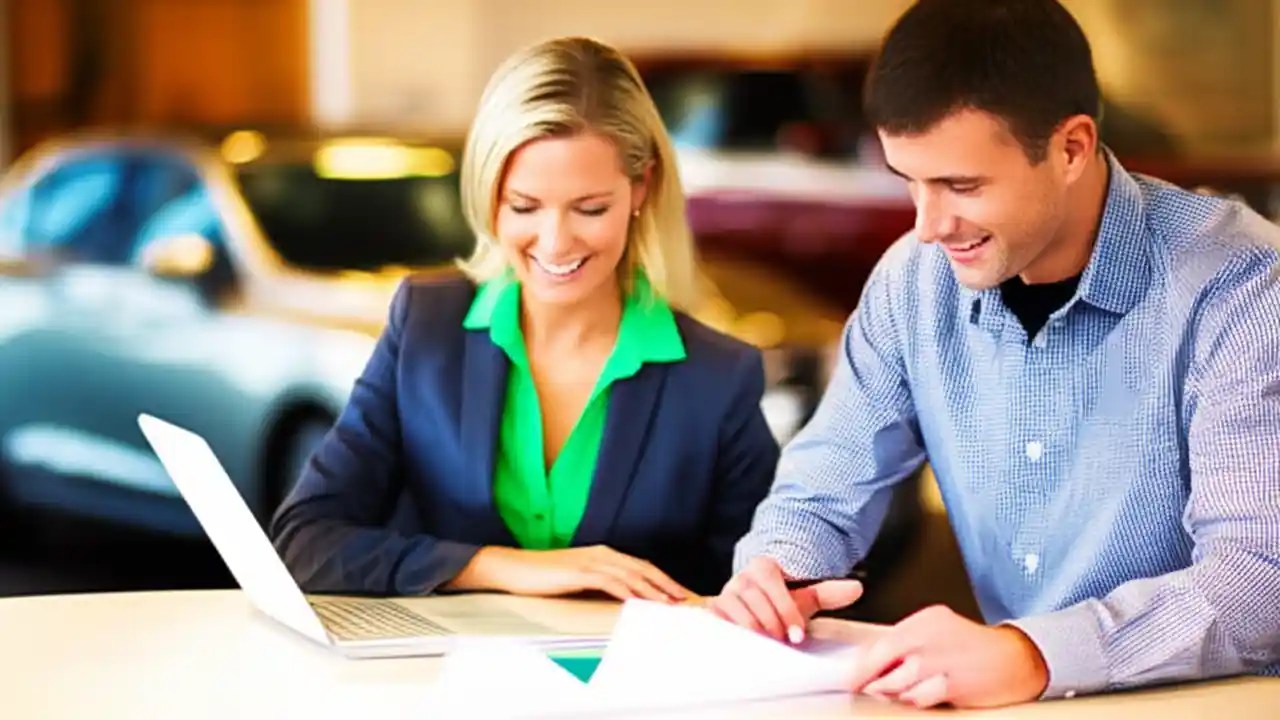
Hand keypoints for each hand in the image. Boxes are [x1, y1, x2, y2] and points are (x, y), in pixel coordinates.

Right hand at [447, 545, 690, 601]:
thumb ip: (600, 584)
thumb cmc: (544, 576)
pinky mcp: (581, 571)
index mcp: (604, 554)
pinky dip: (630, 591)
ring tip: (672, 604)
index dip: (664, 580)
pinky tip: (641, 601)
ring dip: (655, 590)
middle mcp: (603, 553)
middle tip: (687, 599)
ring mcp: (592, 561)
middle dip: (668, 584)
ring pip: (633, 574)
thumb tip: (623, 598)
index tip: (680, 594)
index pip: (642, 567)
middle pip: (644, 568)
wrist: (514, 568)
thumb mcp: (578, 579)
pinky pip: (612, 581)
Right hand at [707, 556, 862, 642]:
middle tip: (785, 642)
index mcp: (764, 567)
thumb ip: (827, 593)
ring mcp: (726, 593)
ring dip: (757, 630)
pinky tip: (749, 644)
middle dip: (773, 624)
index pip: (771, 581)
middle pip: (756, 599)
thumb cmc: (778, 606)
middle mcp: (742, 577)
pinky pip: (723, 620)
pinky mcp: (715, 610)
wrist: (752, 612)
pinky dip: (737, 633)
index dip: (786, 609)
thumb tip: (858, 588)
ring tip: (770, 643)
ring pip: (739, 611)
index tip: (799, 635)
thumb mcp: (803, 599)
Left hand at [850, 605, 1048, 708]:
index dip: (862, 663)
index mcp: (925, 620)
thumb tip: (875, 662)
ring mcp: (939, 659)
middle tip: (862, 690)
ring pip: (897, 682)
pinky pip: (918, 698)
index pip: (880, 641)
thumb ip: (910, 644)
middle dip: (869, 679)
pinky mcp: (951, 683)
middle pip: (882, 659)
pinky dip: (915, 701)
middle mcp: (929, 636)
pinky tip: (922, 698)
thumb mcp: (940, 634)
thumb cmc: (979, 650)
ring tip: (901, 694)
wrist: (1018, 660)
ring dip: (892, 693)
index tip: (852, 677)